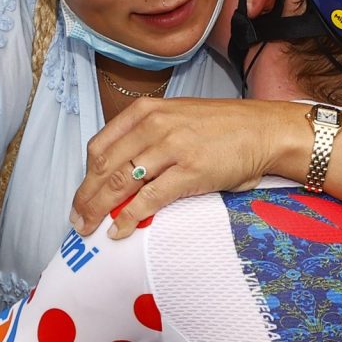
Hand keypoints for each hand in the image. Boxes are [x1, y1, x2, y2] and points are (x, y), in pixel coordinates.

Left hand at [69, 97, 299, 239]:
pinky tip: (119, 231)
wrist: (263, 130)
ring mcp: (171, 147)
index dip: (85, 176)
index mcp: (146, 111)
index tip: (81, 196)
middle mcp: (154, 125)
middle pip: (104, 167)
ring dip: (99, 210)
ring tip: (89, 228)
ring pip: (120, 183)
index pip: (100, 146)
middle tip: (77, 220)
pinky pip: (149, 198)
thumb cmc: (222, 128)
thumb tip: (119, 176)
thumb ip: (146, 139)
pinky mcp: (189, 171)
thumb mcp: (176, 119)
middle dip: (85, 198)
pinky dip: (129, 218)